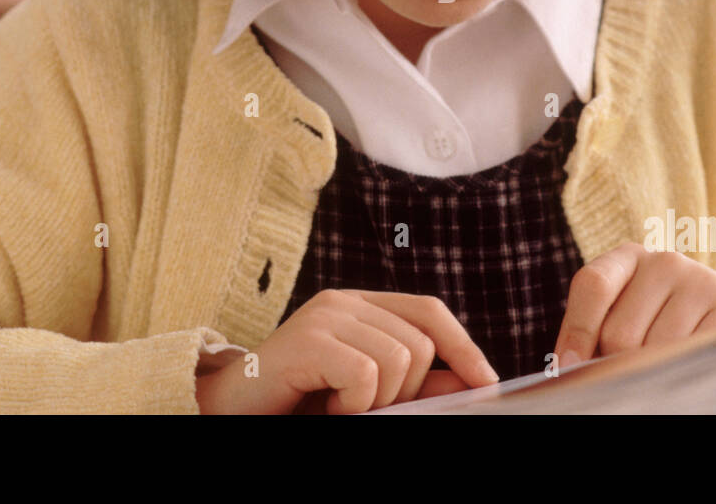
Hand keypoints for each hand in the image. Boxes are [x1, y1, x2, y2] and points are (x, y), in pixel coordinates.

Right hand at [195, 289, 499, 414]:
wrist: (230, 413)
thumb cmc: (299, 403)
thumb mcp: (366, 394)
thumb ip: (414, 384)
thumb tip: (471, 380)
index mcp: (360, 306)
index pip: (428, 311)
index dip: (463, 345)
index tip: (485, 382)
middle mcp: (343, 301)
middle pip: (419, 342)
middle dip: (407, 390)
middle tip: (366, 408)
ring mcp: (324, 315)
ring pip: (398, 359)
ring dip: (376, 401)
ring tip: (341, 407)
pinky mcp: (308, 338)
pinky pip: (365, 373)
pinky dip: (354, 404)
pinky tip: (328, 408)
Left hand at [552, 243, 715, 369]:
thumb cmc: (657, 325)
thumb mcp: (622, 317)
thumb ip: (593, 332)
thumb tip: (567, 365)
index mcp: (628, 257)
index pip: (593, 285)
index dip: (577, 329)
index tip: (567, 364)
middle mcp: (666, 261)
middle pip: (619, 332)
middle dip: (618, 361)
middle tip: (633, 365)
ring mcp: (702, 281)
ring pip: (654, 352)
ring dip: (653, 371)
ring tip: (665, 363)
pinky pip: (689, 357)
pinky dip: (681, 372)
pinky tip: (687, 364)